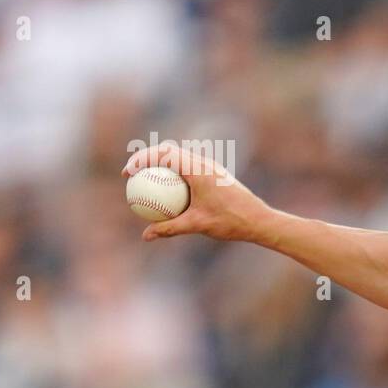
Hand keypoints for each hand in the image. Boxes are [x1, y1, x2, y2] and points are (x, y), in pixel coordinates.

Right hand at [122, 141, 270, 242]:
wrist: (260, 219)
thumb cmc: (231, 222)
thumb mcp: (197, 226)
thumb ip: (170, 229)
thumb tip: (145, 236)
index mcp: (198, 169)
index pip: (163, 154)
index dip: (141, 159)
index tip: (128, 173)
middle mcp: (204, 163)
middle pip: (168, 151)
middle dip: (146, 158)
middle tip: (131, 174)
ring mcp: (210, 167)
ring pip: (179, 158)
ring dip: (160, 164)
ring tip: (144, 181)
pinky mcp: (215, 174)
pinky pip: (189, 168)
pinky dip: (174, 174)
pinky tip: (167, 194)